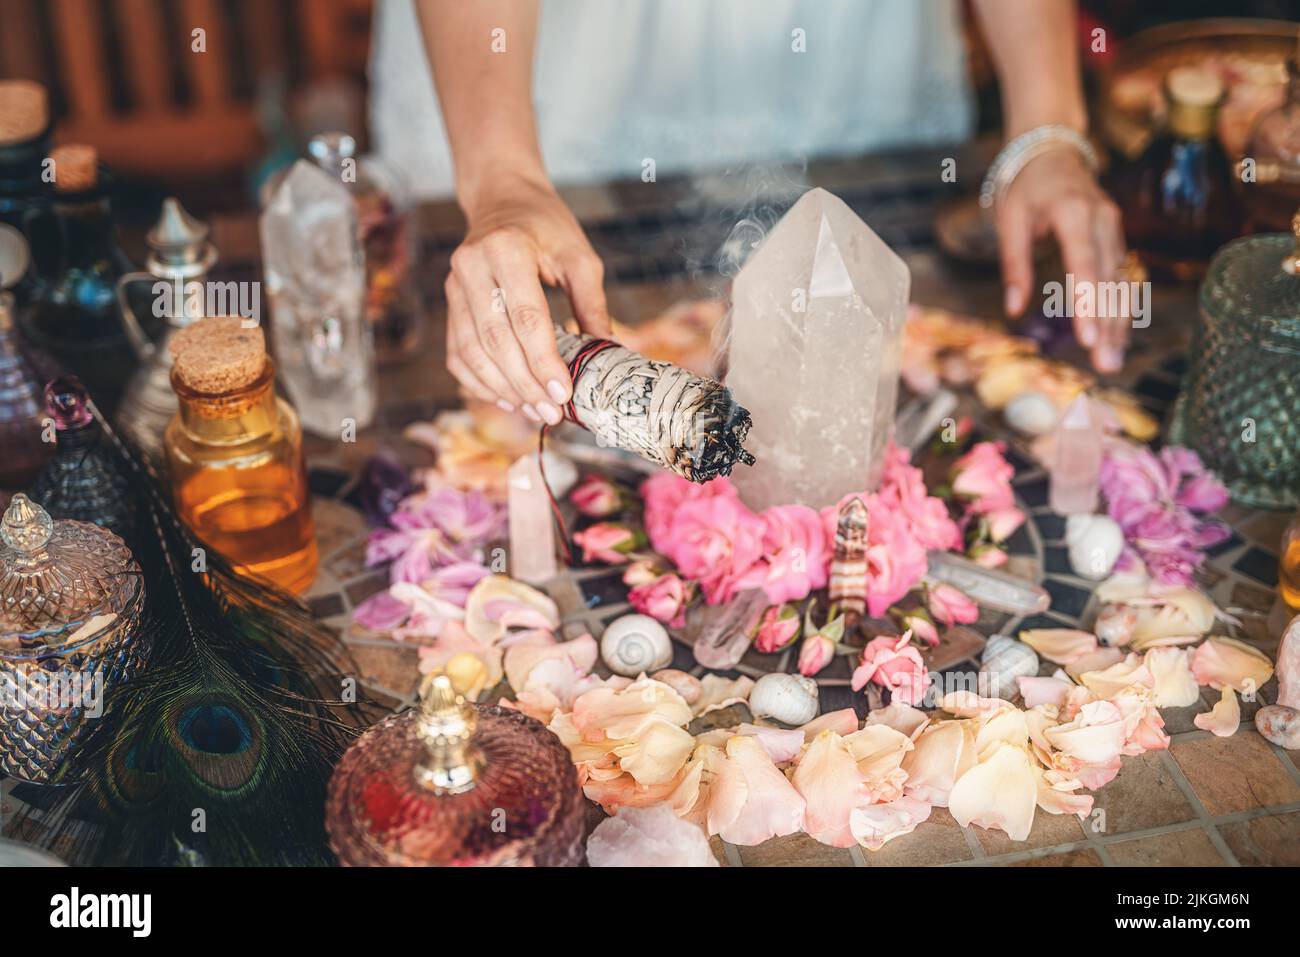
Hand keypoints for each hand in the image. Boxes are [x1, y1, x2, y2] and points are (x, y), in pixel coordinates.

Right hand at [445, 175, 609, 423]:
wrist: (503, 199)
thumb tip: (609, 352)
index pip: (525, 316)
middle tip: (551, 413)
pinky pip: (456, 352)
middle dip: (524, 383)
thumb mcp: (579, 256)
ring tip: (534, 412)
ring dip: (502, 388)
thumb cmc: (547, 227)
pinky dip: (478, 382)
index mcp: (507, 249)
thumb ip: (592, 303)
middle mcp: (472, 266)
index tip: (562, 393)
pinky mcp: (449, 303)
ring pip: (470, 351)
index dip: (542, 360)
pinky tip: (506, 398)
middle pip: (494, 339)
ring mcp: (454, 286)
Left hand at [996, 148, 1127, 372]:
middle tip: (1106, 366)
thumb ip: (1014, 265)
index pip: (1084, 265)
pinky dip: (1120, 308)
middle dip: (1109, 326)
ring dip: (1120, 323)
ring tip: (1112, 362)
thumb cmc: (1025, 186)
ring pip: (1122, 283)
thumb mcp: (1009, 220)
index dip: (1087, 304)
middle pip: (1109, 281)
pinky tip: (1117, 338)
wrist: (1053, 151)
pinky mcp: (1116, 239)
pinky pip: (1122, 278)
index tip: (1088, 339)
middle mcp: (1103, 220)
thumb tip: (1013, 310)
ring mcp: (1114, 229)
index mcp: (1074, 212)